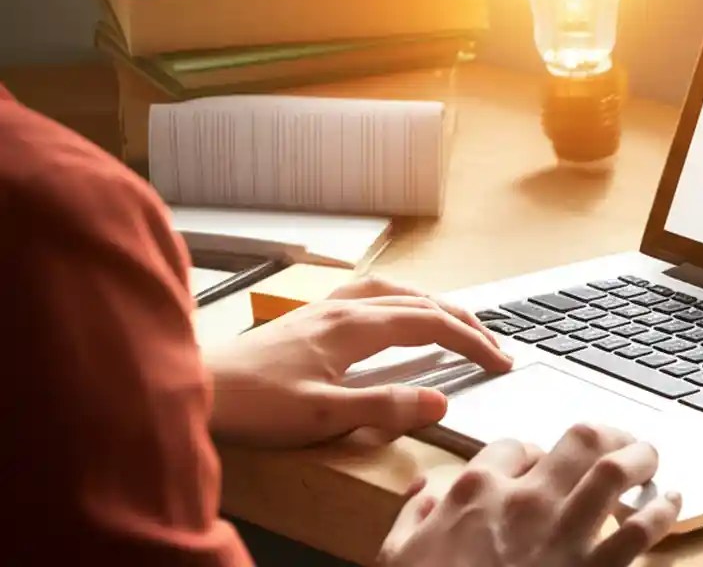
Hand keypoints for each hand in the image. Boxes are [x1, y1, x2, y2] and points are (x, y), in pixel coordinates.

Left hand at [204, 276, 512, 446]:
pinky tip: (396, 311)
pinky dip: (402, 298)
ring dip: (435, 305)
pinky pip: (372, 293)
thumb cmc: (255, 404)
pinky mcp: (311, 315)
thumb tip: (440, 400)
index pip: (431, 325)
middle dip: (463, 321)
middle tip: (494, 345)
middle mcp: (345, 307)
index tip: (500, 361)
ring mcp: (327, 306)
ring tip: (457, 322)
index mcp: (355, 327)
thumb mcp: (324, 415)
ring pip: (397, 291)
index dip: (472, 342)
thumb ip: (385, 406)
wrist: (198, 386)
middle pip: (421, 302)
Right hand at [379, 423, 681, 566]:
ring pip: (616, 471)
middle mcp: (526, 500)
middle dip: (606, 435)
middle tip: (618, 441)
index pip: (514, 446)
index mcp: (477, 491)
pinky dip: (662, 512)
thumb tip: (425, 488)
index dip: (533, 450)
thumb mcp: (398, 557)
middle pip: (579, 440)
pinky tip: (672, 503)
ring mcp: (564, 533)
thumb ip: (415, 516)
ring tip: (651, 459)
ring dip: (641, 458)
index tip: (543, 462)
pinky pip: (639, 530)